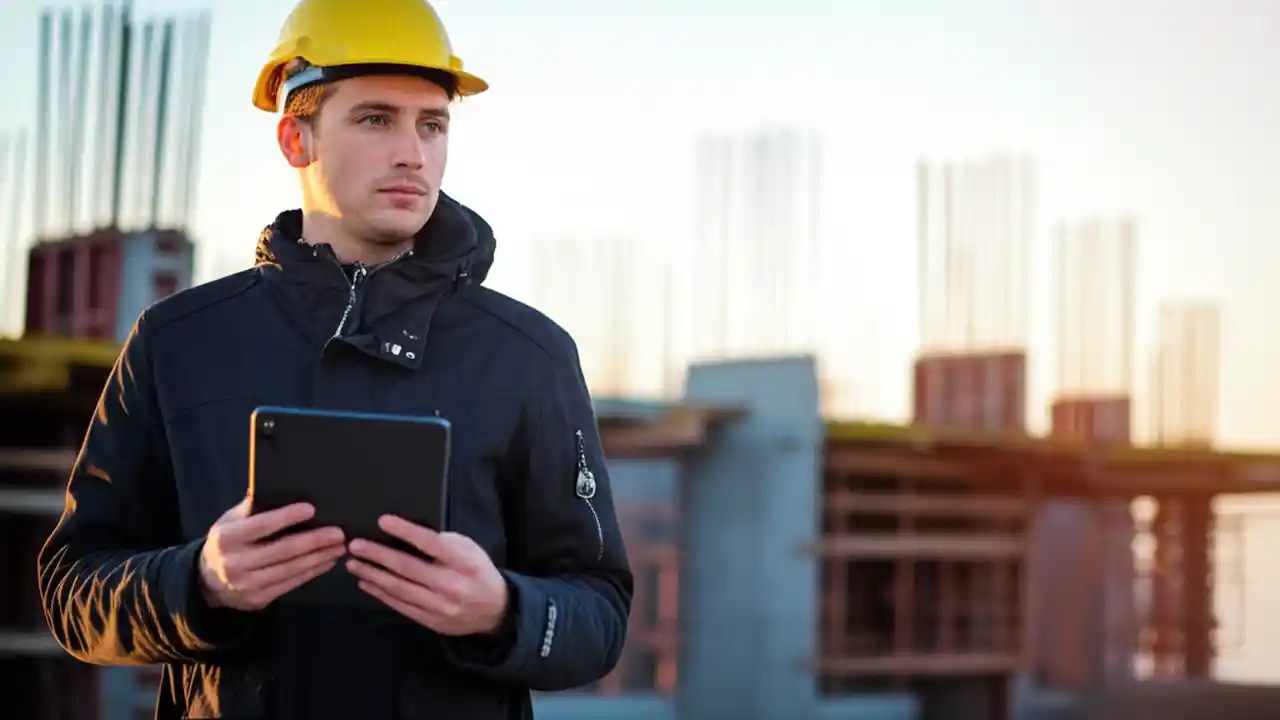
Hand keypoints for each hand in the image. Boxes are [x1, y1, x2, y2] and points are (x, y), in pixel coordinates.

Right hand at [198, 498, 345, 610]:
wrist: (206, 582)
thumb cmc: (228, 542)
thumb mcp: (230, 522)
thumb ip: (251, 508)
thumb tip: (278, 487)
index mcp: (227, 538)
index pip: (262, 525)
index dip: (287, 517)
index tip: (311, 509)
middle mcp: (235, 563)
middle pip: (283, 550)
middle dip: (314, 541)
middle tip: (338, 533)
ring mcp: (247, 584)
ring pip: (291, 569)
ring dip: (319, 557)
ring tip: (339, 546)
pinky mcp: (258, 599)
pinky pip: (291, 584)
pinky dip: (312, 572)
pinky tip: (327, 561)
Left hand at [346, 515, 508, 636]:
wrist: (494, 609)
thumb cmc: (476, 570)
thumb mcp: (468, 548)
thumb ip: (442, 542)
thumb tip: (405, 536)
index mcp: (463, 560)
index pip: (430, 543)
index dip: (405, 531)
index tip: (382, 521)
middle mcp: (451, 584)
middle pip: (408, 567)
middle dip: (378, 555)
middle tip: (356, 545)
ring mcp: (440, 606)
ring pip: (399, 589)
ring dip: (373, 575)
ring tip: (354, 564)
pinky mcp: (431, 621)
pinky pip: (400, 606)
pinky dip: (381, 594)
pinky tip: (367, 583)